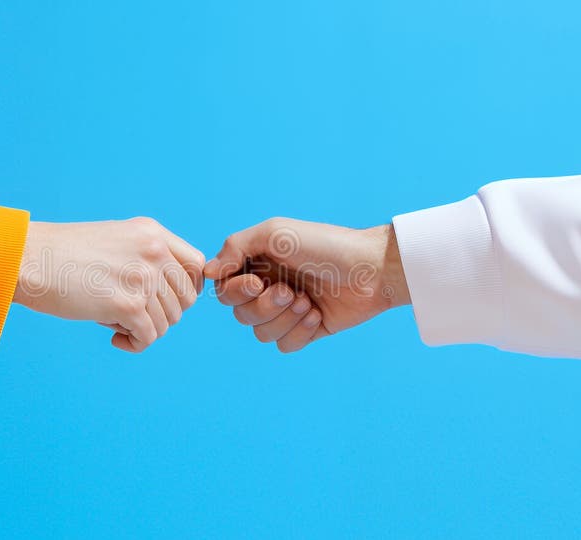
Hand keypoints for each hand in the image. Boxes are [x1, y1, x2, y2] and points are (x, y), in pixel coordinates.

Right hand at [13, 217, 204, 351]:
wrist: (28, 259)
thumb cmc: (63, 255)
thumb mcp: (115, 240)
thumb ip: (146, 258)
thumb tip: (172, 298)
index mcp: (152, 232)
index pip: (196, 266)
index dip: (186, 290)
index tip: (165, 302)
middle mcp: (153, 251)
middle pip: (185, 300)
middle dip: (163, 314)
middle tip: (133, 316)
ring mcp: (142, 277)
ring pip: (168, 322)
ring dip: (145, 330)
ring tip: (116, 323)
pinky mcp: (127, 305)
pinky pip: (149, 337)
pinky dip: (134, 344)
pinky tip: (114, 338)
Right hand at [204, 218, 409, 351]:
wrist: (372, 269)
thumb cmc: (325, 245)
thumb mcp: (275, 233)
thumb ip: (235, 246)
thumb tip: (207, 272)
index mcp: (258, 264)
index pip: (224, 289)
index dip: (236, 291)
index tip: (258, 281)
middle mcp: (269, 287)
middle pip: (240, 314)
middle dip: (265, 306)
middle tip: (290, 291)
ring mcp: (288, 311)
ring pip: (260, 333)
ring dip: (284, 319)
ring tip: (307, 302)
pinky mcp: (307, 330)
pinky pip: (284, 346)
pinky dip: (299, 333)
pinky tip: (318, 314)